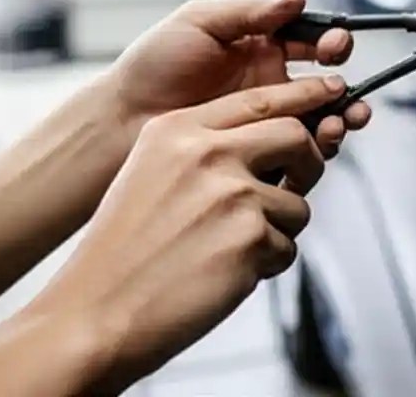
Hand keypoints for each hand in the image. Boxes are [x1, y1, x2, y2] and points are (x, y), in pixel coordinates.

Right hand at [25, 76, 344, 391]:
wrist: (93, 314)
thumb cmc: (125, 253)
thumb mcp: (152, 173)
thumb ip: (208, 151)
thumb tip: (280, 142)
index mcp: (177, 130)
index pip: (259, 100)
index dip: (300, 105)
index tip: (323, 114)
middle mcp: (206, 153)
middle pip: (295, 136)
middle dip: (308, 164)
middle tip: (295, 187)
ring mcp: (231, 194)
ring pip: (297, 202)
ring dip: (278, 231)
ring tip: (229, 251)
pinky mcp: (249, 238)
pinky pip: (286, 247)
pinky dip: (265, 266)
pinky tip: (222, 275)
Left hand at [106, 0, 371, 156]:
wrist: (124, 120)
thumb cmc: (153, 66)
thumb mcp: (198, 22)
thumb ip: (249, 10)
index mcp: (259, 43)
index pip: (310, 36)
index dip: (330, 39)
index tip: (334, 44)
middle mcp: (270, 79)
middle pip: (326, 78)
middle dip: (345, 82)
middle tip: (343, 89)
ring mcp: (268, 116)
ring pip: (321, 114)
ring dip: (342, 115)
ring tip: (344, 119)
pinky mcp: (263, 149)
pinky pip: (302, 147)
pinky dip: (321, 144)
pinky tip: (322, 138)